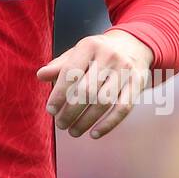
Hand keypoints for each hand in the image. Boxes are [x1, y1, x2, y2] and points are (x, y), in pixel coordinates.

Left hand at [36, 30, 154, 139]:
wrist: (134, 43)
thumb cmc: (99, 52)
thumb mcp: (79, 52)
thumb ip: (60, 65)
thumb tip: (40, 76)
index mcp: (90, 45)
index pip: (70, 73)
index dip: (58, 94)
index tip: (51, 110)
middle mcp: (109, 56)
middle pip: (87, 90)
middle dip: (71, 111)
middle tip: (61, 124)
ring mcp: (125, 70)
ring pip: (104, 101)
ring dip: (86, 120)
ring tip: (73, 131)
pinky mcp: (138, 83)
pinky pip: (123, 108)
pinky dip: (108, 124)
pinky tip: (94, 134)